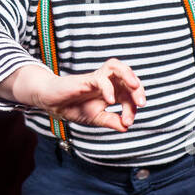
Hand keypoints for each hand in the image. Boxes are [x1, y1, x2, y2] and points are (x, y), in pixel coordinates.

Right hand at [21, 58, 146, 131]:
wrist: (52, 103)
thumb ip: (110, 121)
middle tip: (141, 103)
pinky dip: (108, 88)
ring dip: (129, 75)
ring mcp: (96, 79)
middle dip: (139, 88)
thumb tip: (126, 127)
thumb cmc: (73, 107)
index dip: (133, 108)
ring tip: (135, 87)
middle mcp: (107, 82)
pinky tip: (109, 101)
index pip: (130, 94)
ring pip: (117, 66)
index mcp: (112, 91)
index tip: (127, 122)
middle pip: (128, 76)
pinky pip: (101, 78)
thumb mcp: (96, 118)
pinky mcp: (86, 79)